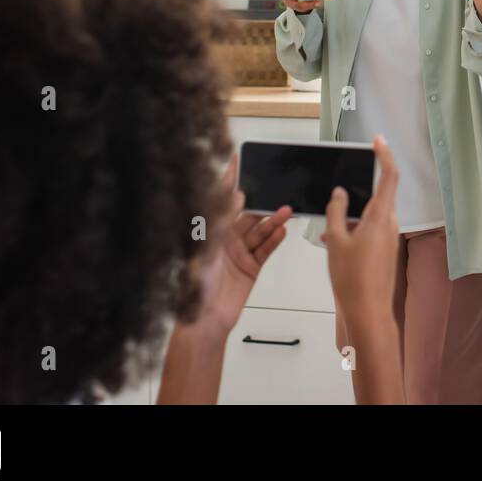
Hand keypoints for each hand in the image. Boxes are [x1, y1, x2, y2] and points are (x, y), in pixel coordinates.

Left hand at [196, 154, 290, 335]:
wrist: (205, 320)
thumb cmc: (195, 288)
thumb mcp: (206, 247)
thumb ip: (221, 220)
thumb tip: (234, 196)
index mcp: (209, 232)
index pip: (220, 199)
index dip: (229, 179)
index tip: (238, 159)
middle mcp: (224, 239)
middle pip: (246, 213)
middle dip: (260, 200)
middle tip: (274, 186)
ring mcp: (239, 252)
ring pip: (260, 229)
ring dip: (272, 219)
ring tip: (285, 210)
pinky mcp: (251, 267)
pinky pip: (266, 248)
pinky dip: (275, 238)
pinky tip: (282, 229)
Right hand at [323, 135, 399, 317]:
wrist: (367, 311)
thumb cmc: (352, 278)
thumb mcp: (336, 240)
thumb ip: (336, 212)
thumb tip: (339, 194)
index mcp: (380, 217)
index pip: (389, 176)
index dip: (385, 155)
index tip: (378, 140)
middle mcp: (389, 224)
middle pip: (379, 194)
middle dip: (360, 188)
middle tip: (341, 186)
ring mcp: (388, 237)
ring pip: (370, 214)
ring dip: (351, 214)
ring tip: (330, 226)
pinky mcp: (384, 249)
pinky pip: (369, 229)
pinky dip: (353, 229)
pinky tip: (334, 241)